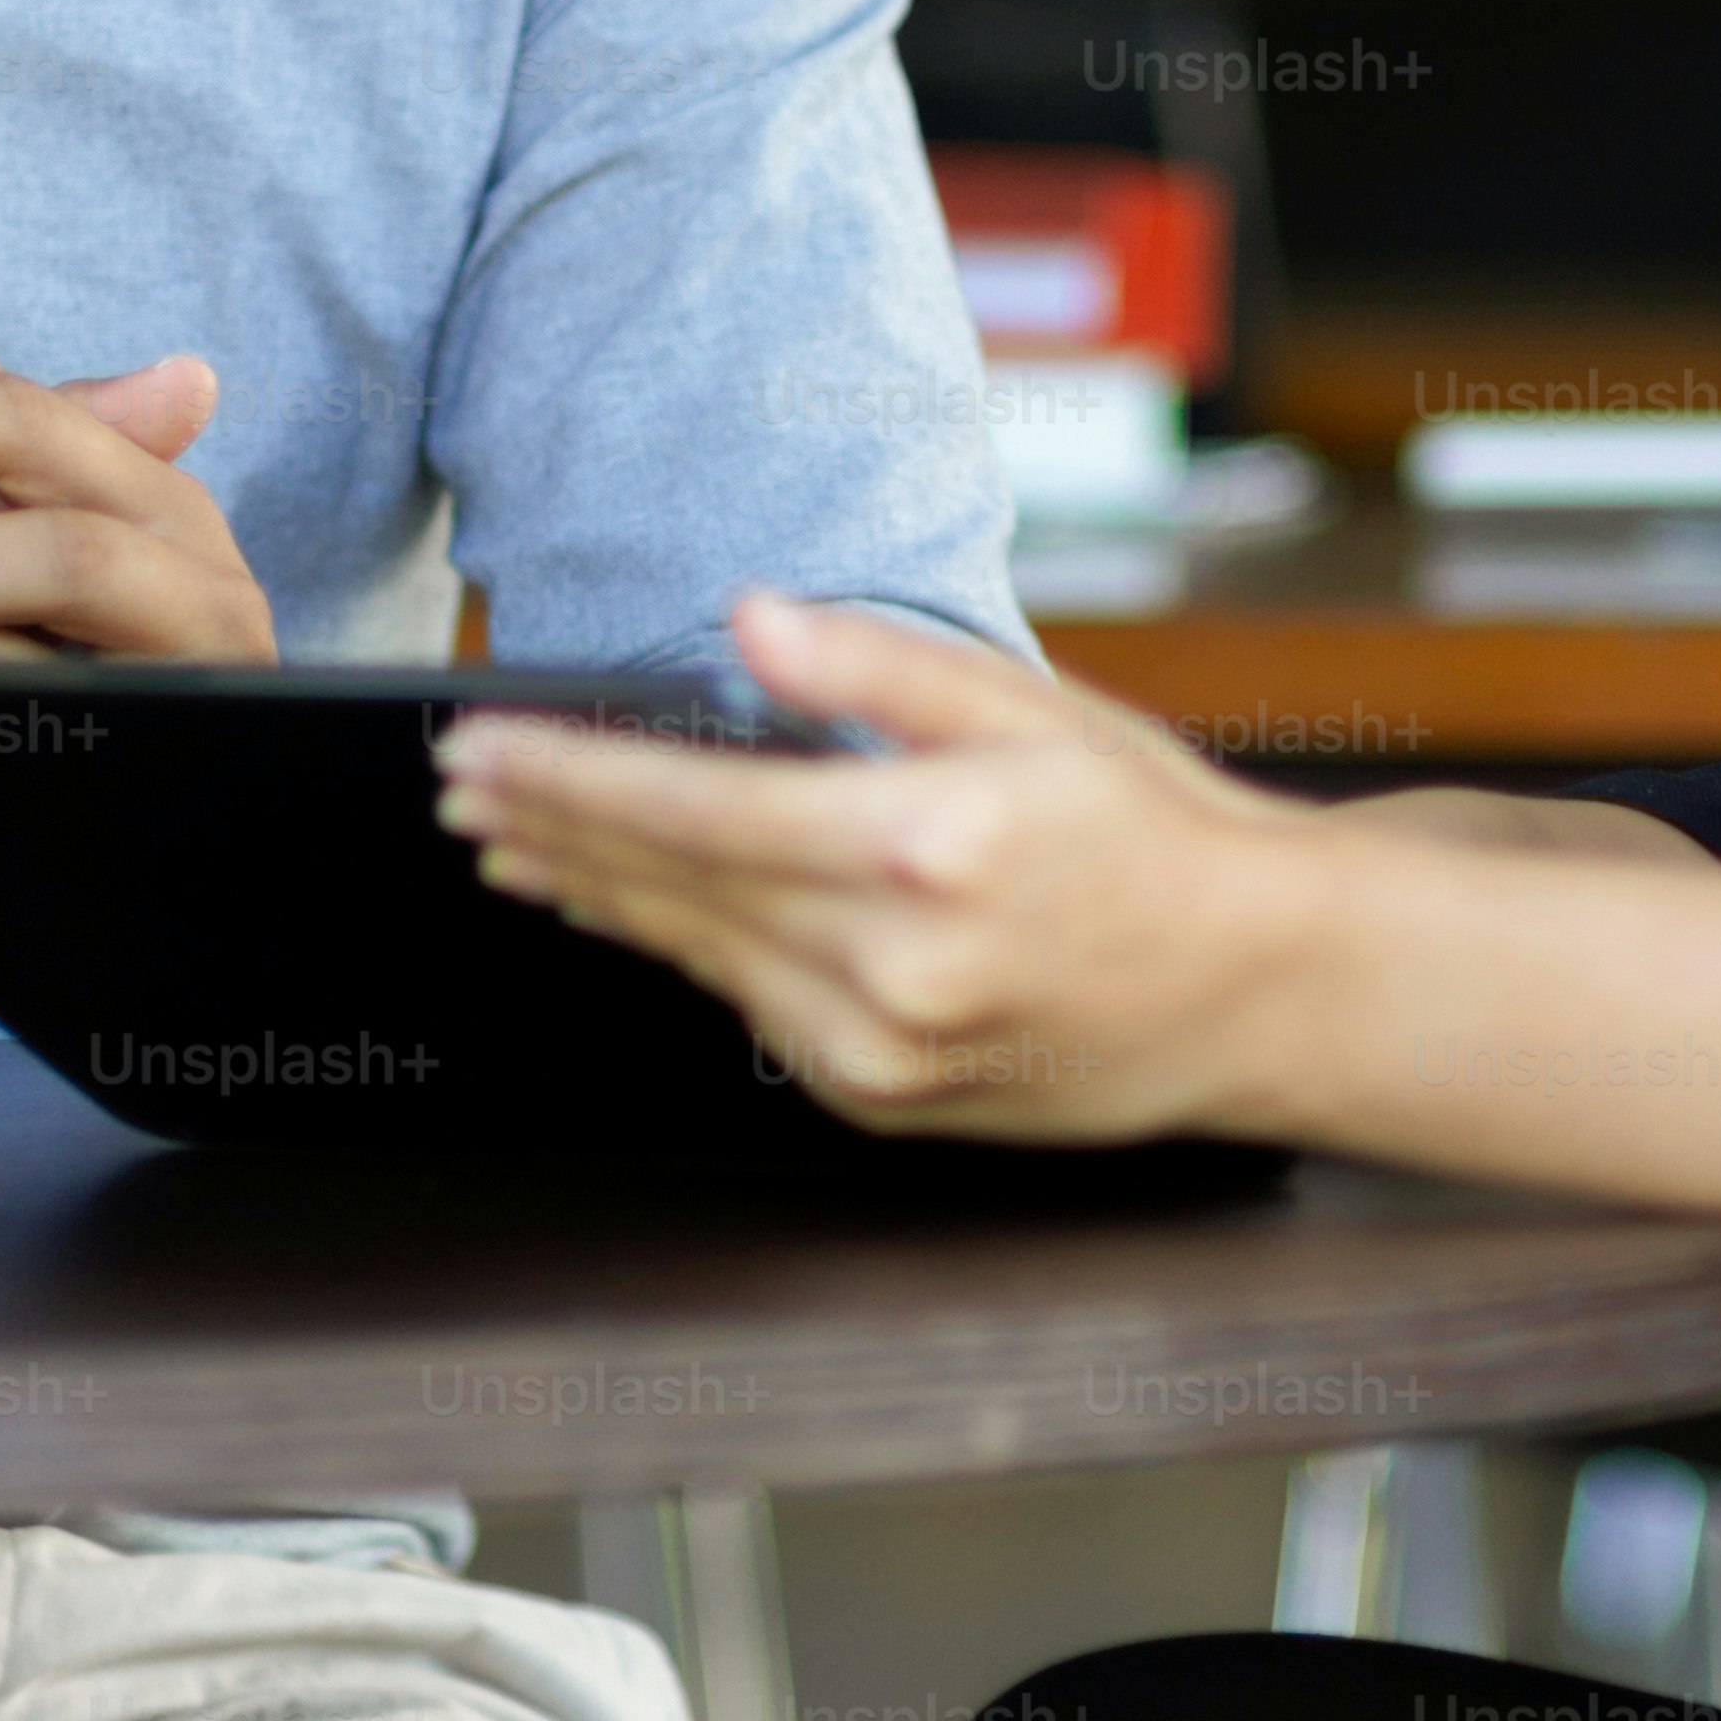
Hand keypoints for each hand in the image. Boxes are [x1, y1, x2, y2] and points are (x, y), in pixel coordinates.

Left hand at [435, 593, 1337, 1144]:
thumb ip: (874, 668)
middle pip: (670, 889)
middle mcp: (890, 966)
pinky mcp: (881, 1100)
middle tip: (462, 789)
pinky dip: (689, 952)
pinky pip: (750, 1013)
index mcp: (922, 849)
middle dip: (553, 833)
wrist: (1258, 990)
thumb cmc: (1154, 833)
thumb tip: (743, 621)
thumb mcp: (1031, 711)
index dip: (570, 777)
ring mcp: (880, 1051)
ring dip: (597, 898)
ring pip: (695, 959)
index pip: (693, 809)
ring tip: (515, 849)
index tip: (481, 747)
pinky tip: (645, 912)